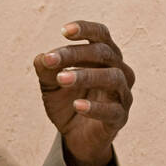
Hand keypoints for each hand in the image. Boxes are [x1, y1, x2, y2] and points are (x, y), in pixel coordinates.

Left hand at [33, 20, 134, 165]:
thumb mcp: (50, 84)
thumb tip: (42, 58)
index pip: (101, 35)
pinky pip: (113, 110)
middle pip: (103, 53)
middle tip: (51, 60)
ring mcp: (122, 94)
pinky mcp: (120, 117)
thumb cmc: (67, 101)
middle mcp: (119, 70)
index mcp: (104, 56)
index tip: (64, 31)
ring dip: (86, 75)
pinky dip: (95, 107)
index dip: (86, 29)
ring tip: (61, 79)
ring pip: (113, 77)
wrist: (74, 136)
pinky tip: (77, 105)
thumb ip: (46, 70)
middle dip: (75, 54)